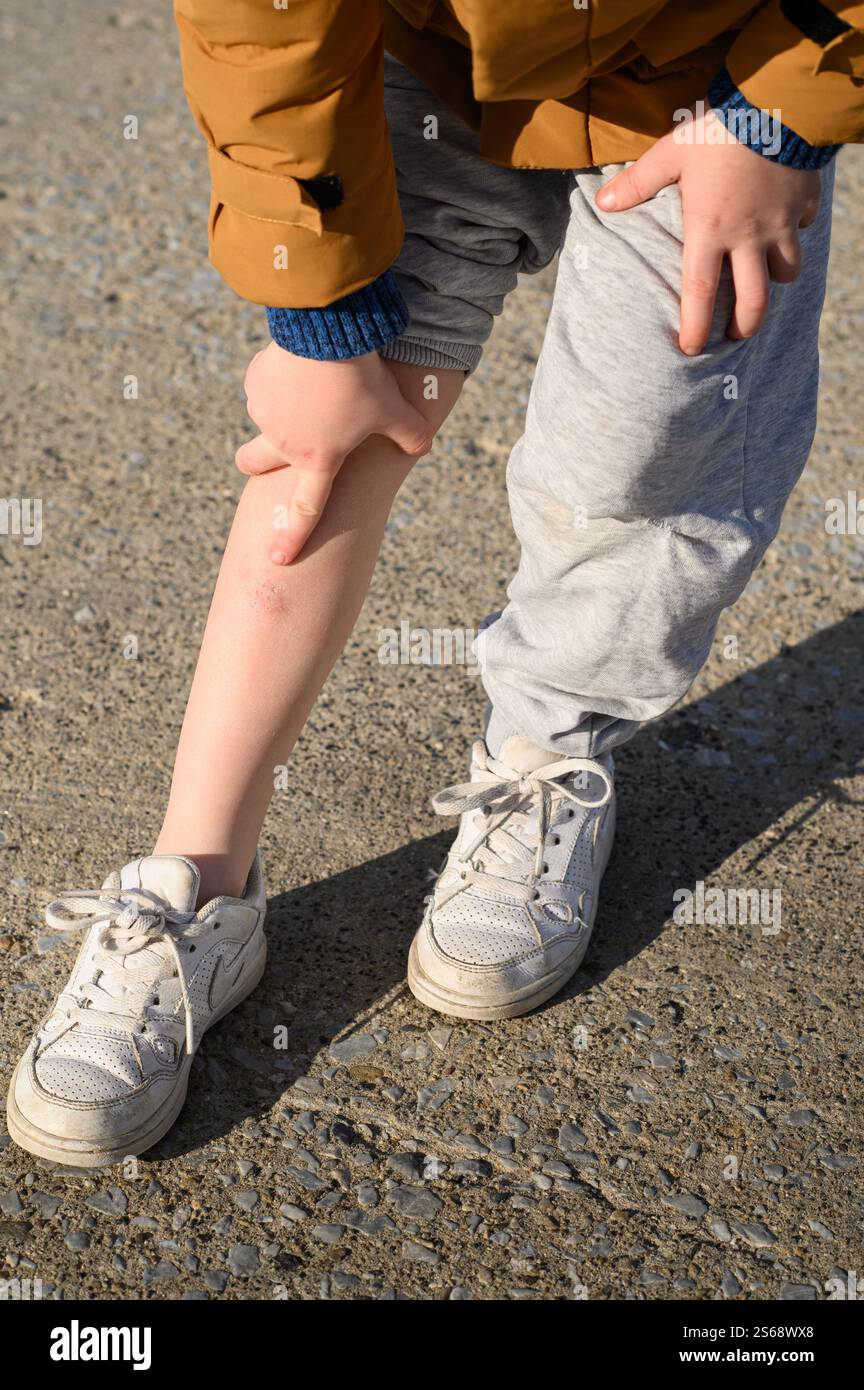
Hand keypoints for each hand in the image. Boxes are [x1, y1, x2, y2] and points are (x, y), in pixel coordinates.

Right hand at [236, 343, 433, 563]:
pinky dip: (283, 375)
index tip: (278, 558)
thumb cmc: (361, 377)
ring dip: (286, 402)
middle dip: (251, 465)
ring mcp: (265, 413)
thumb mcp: (394, 409)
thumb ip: (410, 434)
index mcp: (319, 459)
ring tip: (313, 379)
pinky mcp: (256, 383)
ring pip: (271, 413)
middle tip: (249, 464)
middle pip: (255, 462)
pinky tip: (302, 359)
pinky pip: (269, 382)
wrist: (325, 332)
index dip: (294, 538)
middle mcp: (285, 442)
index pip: (306, 510)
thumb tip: (423, 446)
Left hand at [595, 108, 820, 354]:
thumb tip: (603, 203)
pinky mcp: (805, 203)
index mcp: (709, 230)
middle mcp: (748, 236)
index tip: (690, 349)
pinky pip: (803, 231)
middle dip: (744, 326)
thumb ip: (638, 183)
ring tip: (761, 280)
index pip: (699, 295)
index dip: (694, 328)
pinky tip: (784, 226)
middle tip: (734, 334)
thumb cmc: (718, 128)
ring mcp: (781, 223)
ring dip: (773, 282)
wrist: (778, 98)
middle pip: (753, 302)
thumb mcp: (671, 152)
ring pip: (785, 272)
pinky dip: (795, 235)